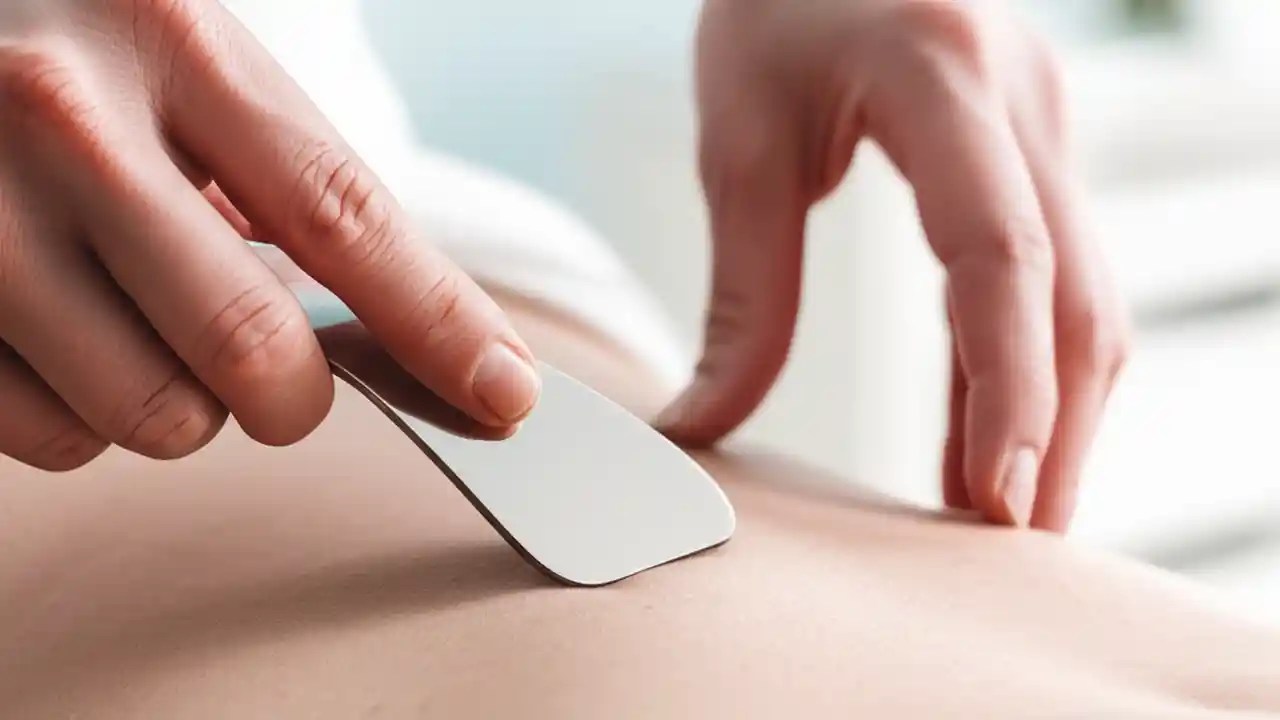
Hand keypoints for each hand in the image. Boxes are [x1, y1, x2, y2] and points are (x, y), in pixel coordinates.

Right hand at [0, 0, 539, 469]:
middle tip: (277, 370)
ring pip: (150, 413)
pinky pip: (51, 439)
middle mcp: (63, 118)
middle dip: (293, 395)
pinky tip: (72, 340)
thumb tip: (462, 356)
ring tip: (148, 323)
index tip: (505, 395)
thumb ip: (314, 202)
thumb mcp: (210, 78)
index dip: (438, 322)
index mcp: (176, 43)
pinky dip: (89, 418)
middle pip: (249, 346)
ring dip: (185, 404)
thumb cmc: (99, 61)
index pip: (342, 214)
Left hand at [657, 0, 1129, 530]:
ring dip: (1053, 410)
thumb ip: (744, 290)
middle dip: (1055, 427)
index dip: (1008, 381)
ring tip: (1001, 516)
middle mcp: (1022, 102)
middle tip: (1011, 544)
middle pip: (1074, 293)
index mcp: (943, 78)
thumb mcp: (740, 140)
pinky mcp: (1032, 152)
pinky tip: (985, 437)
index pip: (1003, 249)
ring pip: (1083, 295)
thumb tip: (707, 423)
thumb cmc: (770, 6)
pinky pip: (1048, 279)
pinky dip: (1021, 367)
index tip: (995, 493)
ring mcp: (1042, 125)